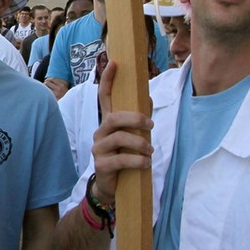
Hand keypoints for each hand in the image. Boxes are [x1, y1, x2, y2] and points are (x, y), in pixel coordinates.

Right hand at [91, 60, 152, 202]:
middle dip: (135, 119)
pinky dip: (138, 160)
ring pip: (119, 137)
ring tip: (150, 152)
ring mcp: (99, 148)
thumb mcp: (134, 137)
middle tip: (151, 126)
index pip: (105, 96)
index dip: (108, 79)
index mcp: (109, 123)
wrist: (112, 187)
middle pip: (115, 117)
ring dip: (140, 143)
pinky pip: (121, 158)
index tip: (114, 63)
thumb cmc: (125, 157)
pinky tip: (146, 163)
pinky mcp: (102, 164)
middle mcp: (101, 132)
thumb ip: (139, 120)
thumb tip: (149, 99)